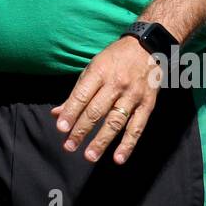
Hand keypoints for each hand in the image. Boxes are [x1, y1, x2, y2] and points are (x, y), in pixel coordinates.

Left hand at [50, 36, 160, 164]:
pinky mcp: (147, 104)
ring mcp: (133, 94)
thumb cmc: (115, 59)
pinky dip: (128, 144)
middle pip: (96, 110)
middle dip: (81, 130)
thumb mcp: (93, 68)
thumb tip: (57, 114)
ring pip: (115, 121)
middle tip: (69, 146)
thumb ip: (77, 92)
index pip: (82, 95)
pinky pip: (137, 127)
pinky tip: (118, 158)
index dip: (71, 112)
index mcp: (99, 72)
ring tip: (90, 155)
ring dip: (102, 140)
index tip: (61, 128)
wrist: (147, 47)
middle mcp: (116, 83)